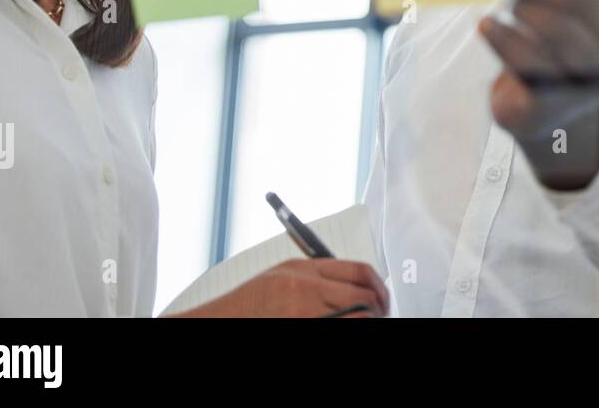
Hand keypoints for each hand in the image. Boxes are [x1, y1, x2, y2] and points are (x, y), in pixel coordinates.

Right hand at [175, 259, 389, 317]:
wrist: (215, 321)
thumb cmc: (245, 307)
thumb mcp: (281, 278)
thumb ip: (316, 279)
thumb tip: (355, 288)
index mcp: (303, 269)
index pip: (359, 270)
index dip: (379, 286)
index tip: (383, 298)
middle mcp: (305, 288)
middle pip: (364, 294)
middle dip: (379, 308)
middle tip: (381, 316)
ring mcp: (303, 312)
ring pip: (358, 316)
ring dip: (368, 321)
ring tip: (369, 323)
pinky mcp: (300, 327)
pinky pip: (341, 328)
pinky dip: (351, 328)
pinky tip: (351, 329)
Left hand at [478, 0, 598, 188]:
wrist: (548, 112)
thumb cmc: (554, 42)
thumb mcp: (560, 1)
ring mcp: (597, 79)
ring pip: (558, 28)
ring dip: (521, 7)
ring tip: (500, 5)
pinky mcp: (563, 103)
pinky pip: (531, 62)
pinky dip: (503, 37)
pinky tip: (486, 24)